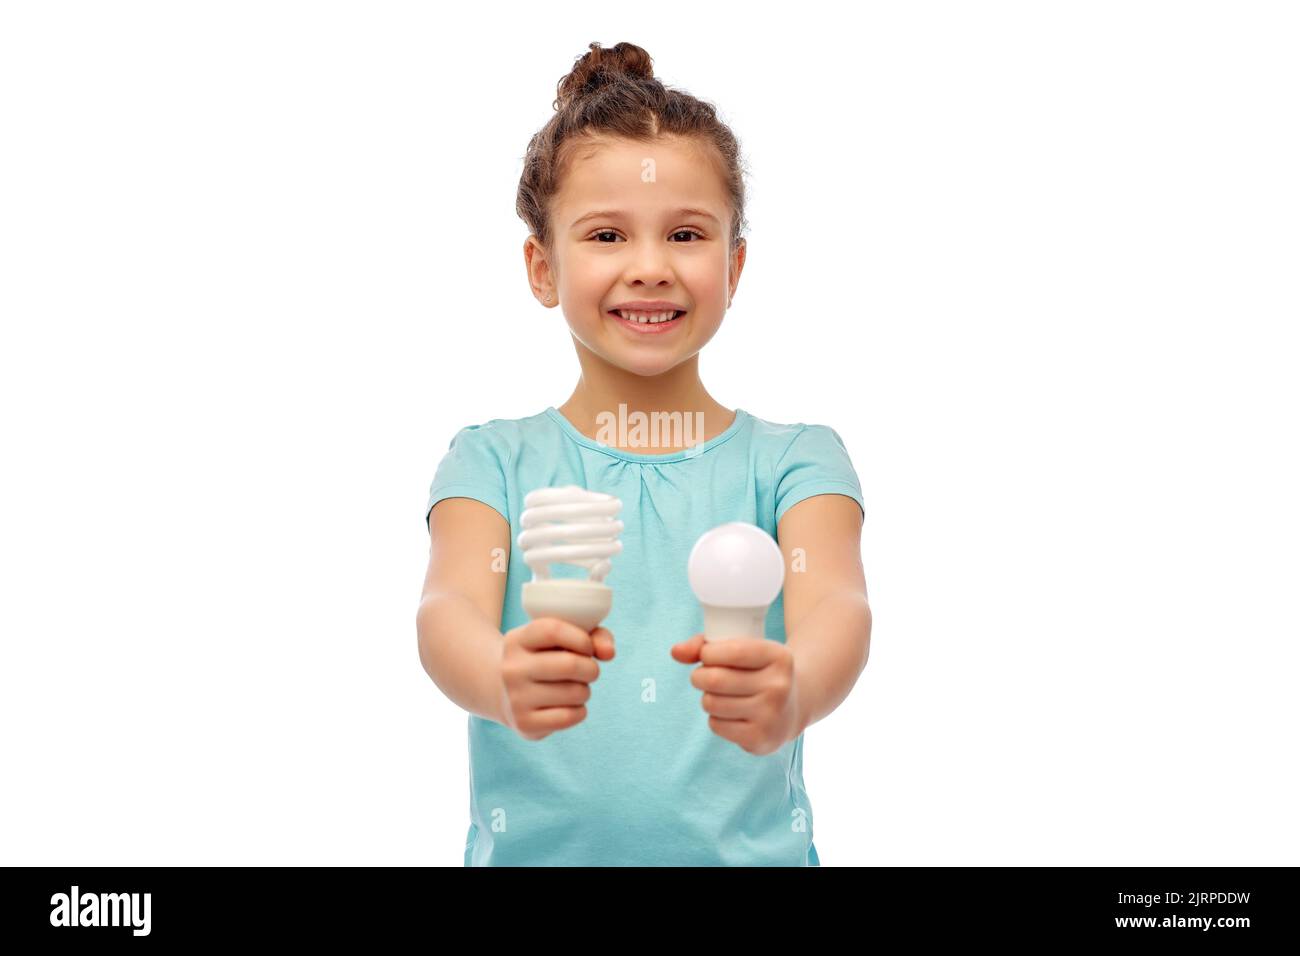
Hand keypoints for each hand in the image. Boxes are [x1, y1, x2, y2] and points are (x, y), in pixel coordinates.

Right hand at [498, 618, 614, 740]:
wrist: (505, 693)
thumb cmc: (545, 659)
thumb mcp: (560, 639)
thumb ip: (593, 636)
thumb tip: (609, 653)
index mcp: (516, 640)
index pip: (553, 630)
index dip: (581, 639)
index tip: (586, 648)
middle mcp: (511, 669)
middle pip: (570, 664)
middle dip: (591, 668)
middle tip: (588, 671)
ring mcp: (515, 698)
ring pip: (575, 693)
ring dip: (585, 691)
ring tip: (574, 688)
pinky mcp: (524, 723)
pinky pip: (570, 716)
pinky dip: (579, 711)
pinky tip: (569, 706)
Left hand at [670, 634, 800, 755]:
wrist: (792, 708)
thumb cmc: (757, 671)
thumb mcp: (745, 649)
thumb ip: (706, 644)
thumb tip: (676, 652)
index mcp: (779, 657)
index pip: (734, 651)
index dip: (708, 652)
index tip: (707, 654)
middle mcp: (779, 686)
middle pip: (715, 679)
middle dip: (699, 676)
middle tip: (703, 676)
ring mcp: (771, 715)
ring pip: (711, 703)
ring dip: (706, 698)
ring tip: (719, 695)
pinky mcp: (759, 738)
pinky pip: (715, 725)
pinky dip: (715, 718)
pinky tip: (730, 713)